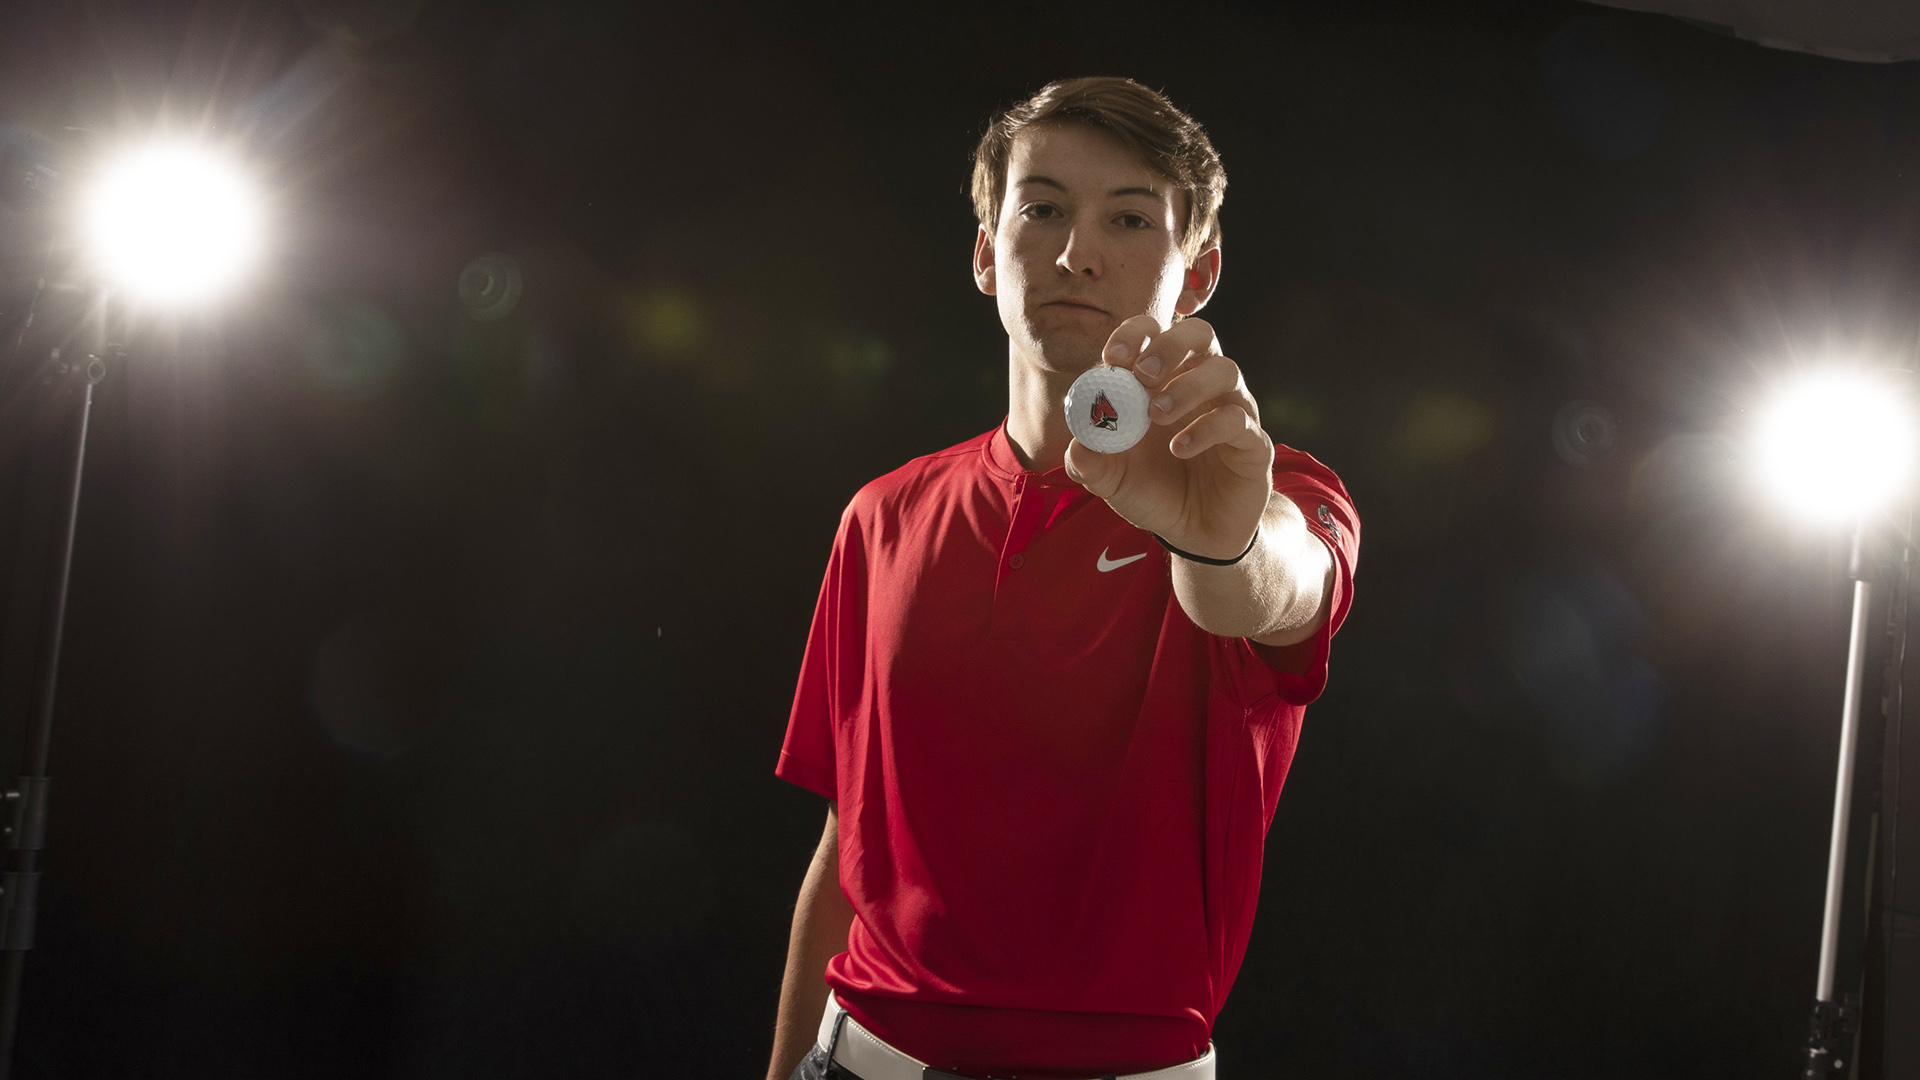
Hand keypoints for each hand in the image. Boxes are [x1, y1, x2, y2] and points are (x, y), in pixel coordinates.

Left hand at [1063, 314, 1273, 559]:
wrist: (1195, 534)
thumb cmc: (1154, 492)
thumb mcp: (1112, 480)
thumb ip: (1090, 462)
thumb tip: (1075, 443)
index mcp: (1165, 380)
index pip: (1155, 334)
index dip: (1135, 336)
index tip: (1113, 358)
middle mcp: (1202, 386)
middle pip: (1200, 335)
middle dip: (1170, 345)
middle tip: (1142, 374)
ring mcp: (1232, 410)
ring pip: (1226, 371)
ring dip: (1188, 386)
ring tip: (1158, 414)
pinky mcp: (1253, 443)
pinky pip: (1238, 421)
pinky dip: (1206, 429)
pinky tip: (1179, 448)